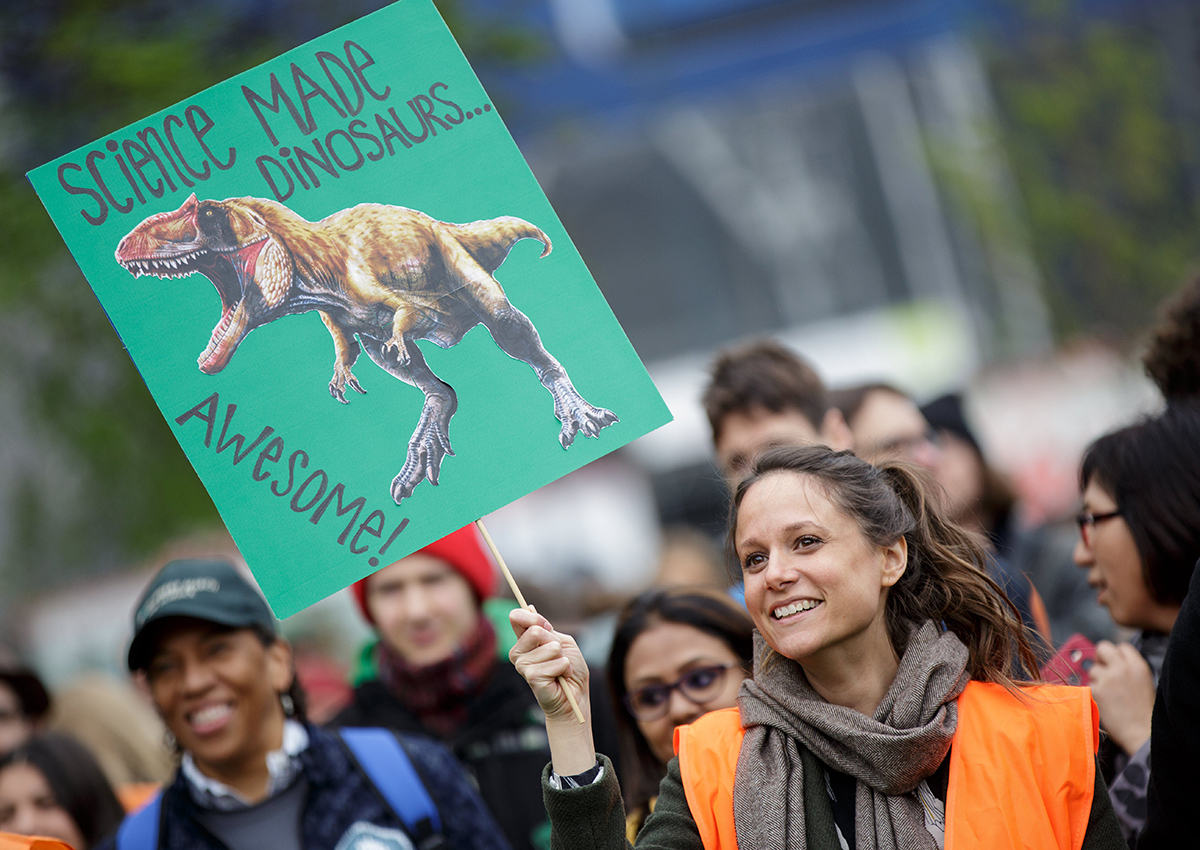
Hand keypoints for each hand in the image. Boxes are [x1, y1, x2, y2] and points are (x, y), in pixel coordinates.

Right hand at [509, 607, 595, 775]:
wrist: (576, 696)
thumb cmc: (569, 669)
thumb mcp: (562, 642)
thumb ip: (547, 630)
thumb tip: (530, 609)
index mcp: (525, 640)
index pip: (517, 617)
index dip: (532, 617)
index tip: (546, 626)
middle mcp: (519, 652)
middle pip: (534, 630)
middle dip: (555, 641)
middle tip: (558, 655)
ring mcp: (523, 665)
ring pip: (549, 647)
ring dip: (562, 658)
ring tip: (560, 669)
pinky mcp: (531, 677)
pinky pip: (555, 664)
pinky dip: (564, 668)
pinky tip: (560, 678)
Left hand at [1089, 640, 1155, 755]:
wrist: (1142, 733)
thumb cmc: (1144, 712)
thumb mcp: (1144, 683)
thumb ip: (1129, 669)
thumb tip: (1110, 661)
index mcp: (1138, 665)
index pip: (1121, 647)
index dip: (1116, 655)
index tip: (1114, 664)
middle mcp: (1122, 668)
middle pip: (1102, 647)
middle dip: (1100, 658)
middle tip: (1103, 671)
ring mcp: (1107, 678)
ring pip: (1092, 669)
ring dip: (1096, 679)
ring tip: (1109, 695)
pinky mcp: (1096, 690)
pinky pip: (1088, 685)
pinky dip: (1092, 692)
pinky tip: (1104, 703)